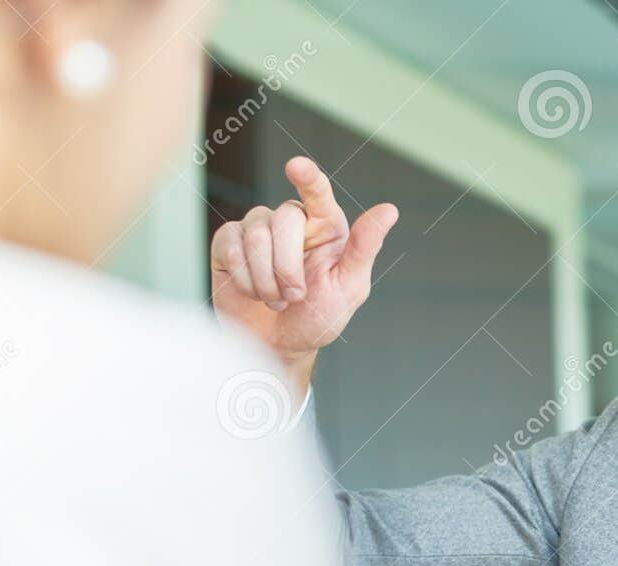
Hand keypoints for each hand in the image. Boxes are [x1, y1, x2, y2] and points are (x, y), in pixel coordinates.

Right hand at [209, 156, 397, 394]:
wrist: (278, 346)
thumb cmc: (318, 317)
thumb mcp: (349, 287)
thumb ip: (364, 247)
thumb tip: (390, 210)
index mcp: (325, 225)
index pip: (317, 192)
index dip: (308, 177)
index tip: (296, 167)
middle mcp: (291, 221)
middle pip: (283, 220)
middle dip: (288, 268)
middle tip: (295, 296)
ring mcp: (257, 229)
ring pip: (255, 237)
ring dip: (267, 280)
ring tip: (277, 300)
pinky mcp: (228, 243)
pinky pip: (230, 248)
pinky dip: (244, 280)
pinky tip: (253, 293)